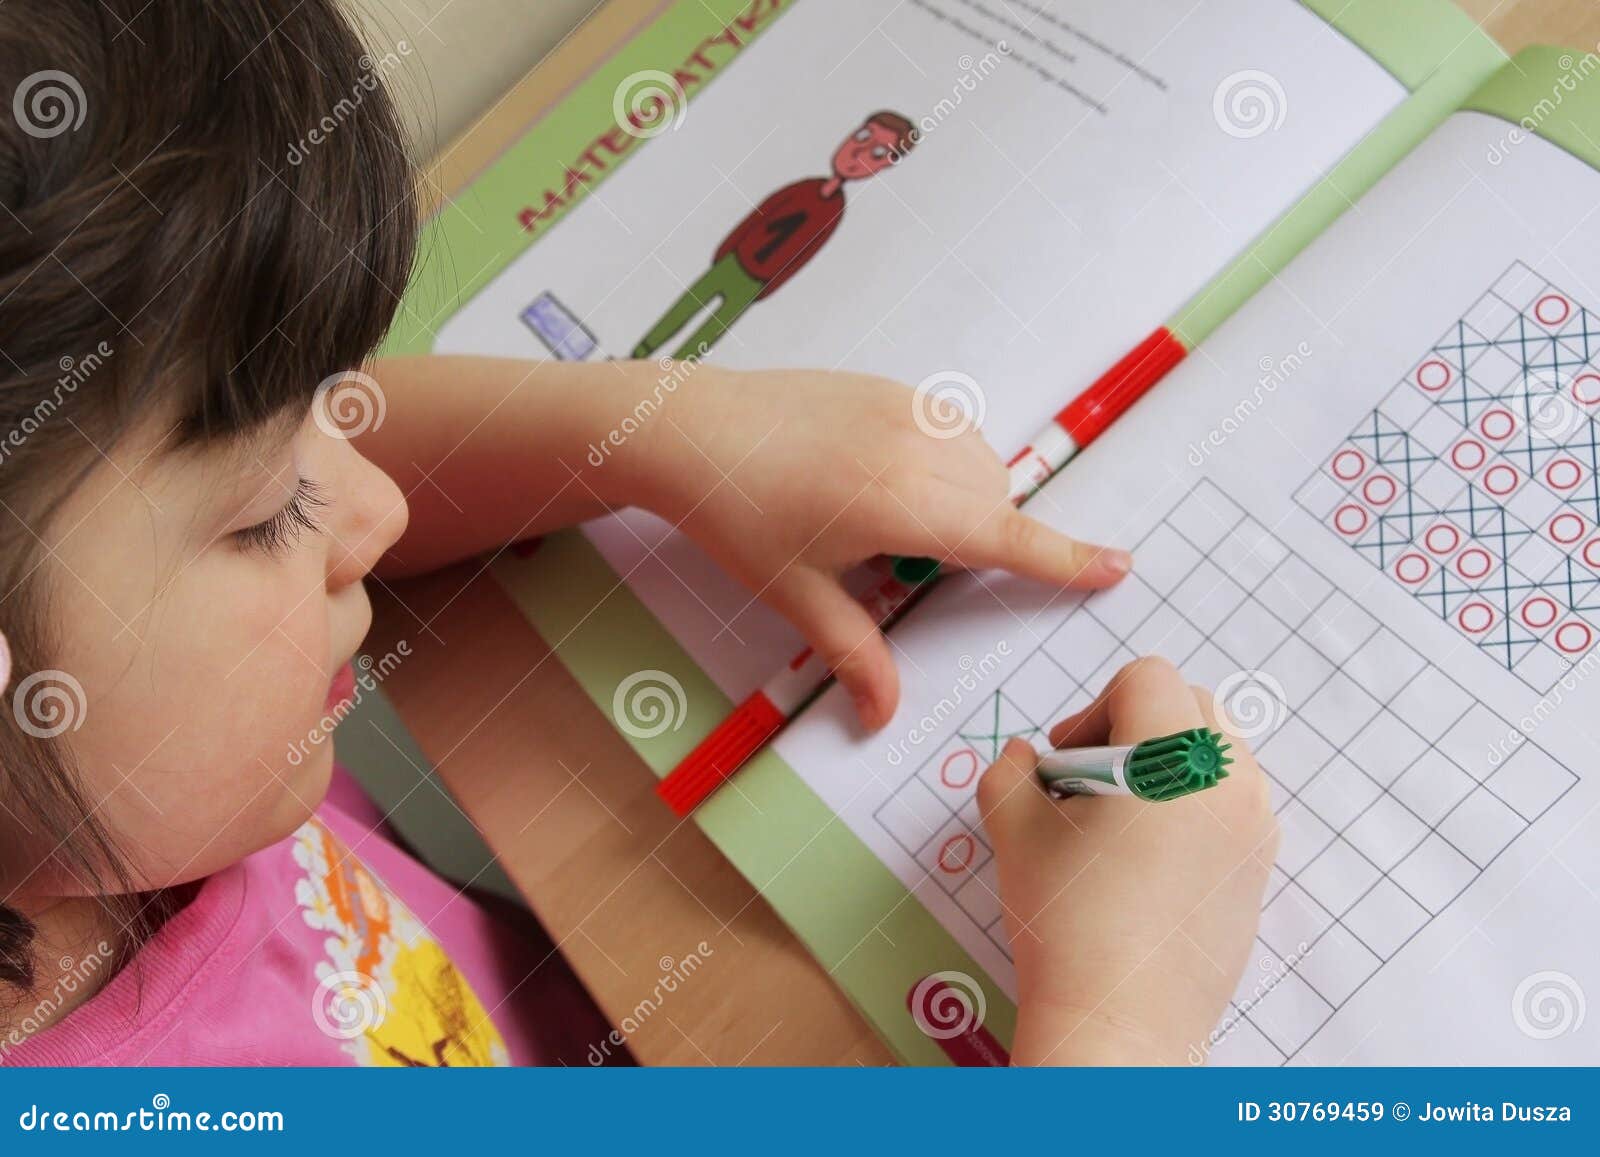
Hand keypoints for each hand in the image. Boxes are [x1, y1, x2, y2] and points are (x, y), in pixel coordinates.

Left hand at [624, 364, 1130, 726]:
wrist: (687, 429)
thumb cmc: (738, 516)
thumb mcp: (796, 594)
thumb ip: (854, 654)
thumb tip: (884, 718)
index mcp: (902, 504)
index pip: (1006, 539)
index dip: (1066, 559)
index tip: (1118, 568)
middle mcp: (918, 448)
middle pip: (995, 503)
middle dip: (975, 540)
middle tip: (900, 562)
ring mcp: (905, 407)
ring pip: (978, 462)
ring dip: (962, 498)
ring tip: (881, 518)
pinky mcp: (889, 386)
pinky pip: (949, 429)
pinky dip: (940, 461)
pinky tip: (872, 478)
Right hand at [976, 657, 1278, 1065]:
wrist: (1120, 1023)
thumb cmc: (1067, 922)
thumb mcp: (1014, 830)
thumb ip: (1009, 771)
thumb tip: (1022, 756)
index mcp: (1177, 755)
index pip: (1147, 678)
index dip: (1094, 708)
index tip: (1066, 767)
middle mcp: (1233, 780)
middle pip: (1189, 706)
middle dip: (1133, 730)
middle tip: (1087, 788)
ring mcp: (1257, 828)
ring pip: (1215, 755)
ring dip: (1164, 768)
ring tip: (1117, 829)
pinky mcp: (1262, 871)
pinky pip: (1231, 806)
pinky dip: (1191, 810)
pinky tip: (1147, 867)